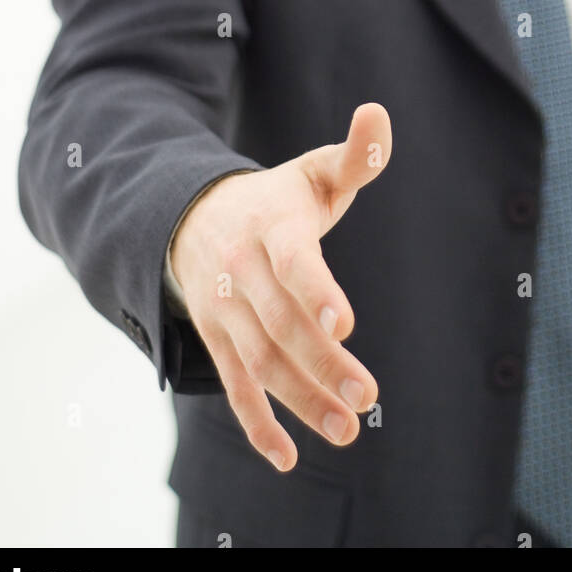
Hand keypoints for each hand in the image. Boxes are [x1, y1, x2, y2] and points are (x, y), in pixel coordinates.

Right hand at [170, 102, 390, 471]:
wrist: (191, 216)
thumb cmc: (274, 198)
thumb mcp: (311, 172)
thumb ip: (354, 155)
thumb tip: (380, 113)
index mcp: (270, 226)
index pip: (292, 261)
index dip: (316, 292)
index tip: (345, 325)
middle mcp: (241, 272)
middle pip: (281, 324)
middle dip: (322, 364)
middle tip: (368, 398)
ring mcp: (224, 310)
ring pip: (260, 361)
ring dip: (301, 400)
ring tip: (347, 430)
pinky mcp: (217, 339)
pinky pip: (233, 385)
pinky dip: (256, 424)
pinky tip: (286, 457)